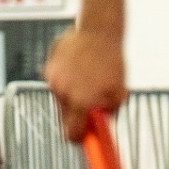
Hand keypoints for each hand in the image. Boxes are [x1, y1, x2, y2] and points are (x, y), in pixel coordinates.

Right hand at [43, 25, 126, 141]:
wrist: (99, 32)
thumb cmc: (111, 61)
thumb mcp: (119, 93)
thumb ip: (107, 114)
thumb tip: (99, 128)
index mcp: (80, 102)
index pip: (72, 133)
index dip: (79, 137)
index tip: (84, 137)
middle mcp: (63, 92)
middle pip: (64, 117)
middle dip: (76, 114)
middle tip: (90, 103)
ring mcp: (53, 79)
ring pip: (60, 98)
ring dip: (71, 95)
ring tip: (86, 78)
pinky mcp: (49, 67)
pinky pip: (56, 81)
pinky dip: (65, 79)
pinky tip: (78, 68)